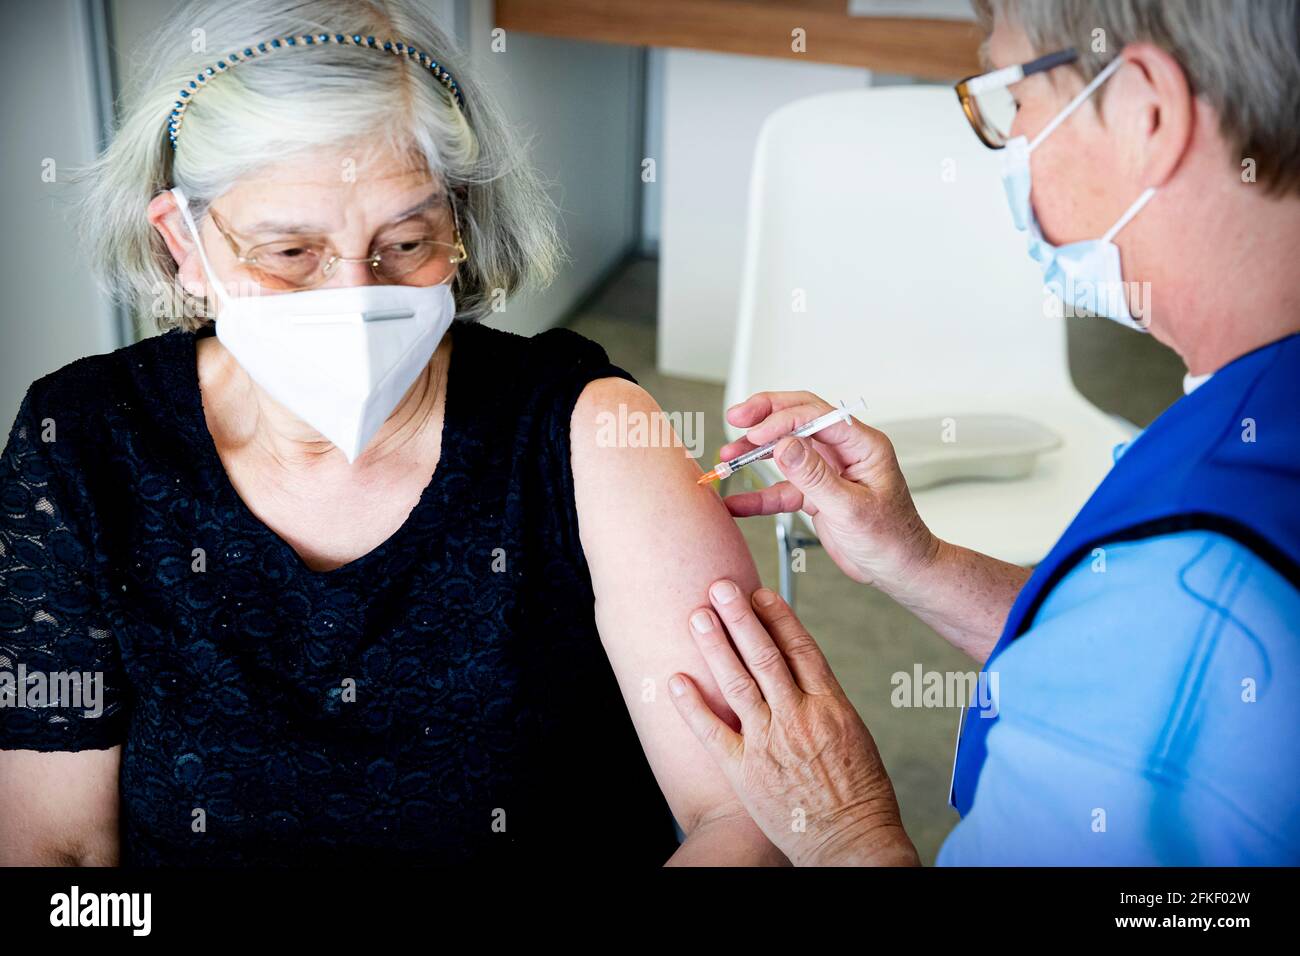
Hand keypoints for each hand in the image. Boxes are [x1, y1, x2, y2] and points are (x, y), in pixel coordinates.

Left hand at [668, 580, 919, 866]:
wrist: (852, 843)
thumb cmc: (860, 795)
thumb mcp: (854, 735)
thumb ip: (823, 702)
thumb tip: (801, 674)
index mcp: (830, 706)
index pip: (799, 647)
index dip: (777, 616)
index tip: (760, 594)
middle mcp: (797, 717)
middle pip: (764, 654)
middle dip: (739, 616)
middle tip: (720, 587)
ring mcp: (768, 742)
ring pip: (737, 681)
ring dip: (715, 645)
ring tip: (698, 616)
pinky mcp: (745, 769)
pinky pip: (711, 730)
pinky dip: (691, 704)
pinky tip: (676, 680)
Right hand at [720, 392, 937, 598]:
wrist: (900, 570)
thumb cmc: (892, 539)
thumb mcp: (850, 508)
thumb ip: (814, 476)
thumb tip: (784, 445)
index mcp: (862, 445)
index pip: (817, 416)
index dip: (782, 419)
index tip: (755, 433)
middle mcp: (844, 452)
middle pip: (798, 420)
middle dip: (764, 417)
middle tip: (735, 418)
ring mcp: (829, 471)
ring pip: (786, 451)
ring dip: (755, 453)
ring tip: (727, 456)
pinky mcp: (817, 494)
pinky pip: (783, 487)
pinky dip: (759, 494)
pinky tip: (738, 502)